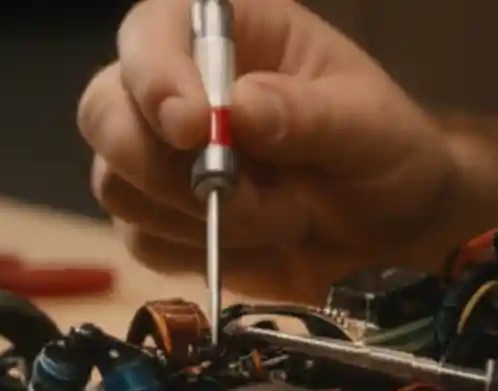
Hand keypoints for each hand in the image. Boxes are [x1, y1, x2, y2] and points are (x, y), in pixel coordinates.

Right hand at [76, 0, 459, 301]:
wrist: (393, 237)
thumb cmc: (386, 156)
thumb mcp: (368, 126)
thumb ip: (307, 113)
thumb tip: (240, 109)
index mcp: (232, 33)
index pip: (154, 29)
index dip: (155, 73)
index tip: (192, 126)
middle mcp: (180, 85)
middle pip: (103, 109)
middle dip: (158, 164)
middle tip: (229, 193)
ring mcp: (161, 156)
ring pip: (116, 183)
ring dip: (195, 216)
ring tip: (280, 219)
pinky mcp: (161, 220)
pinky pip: (141, 239)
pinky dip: (198, 253)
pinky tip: (258, 245)